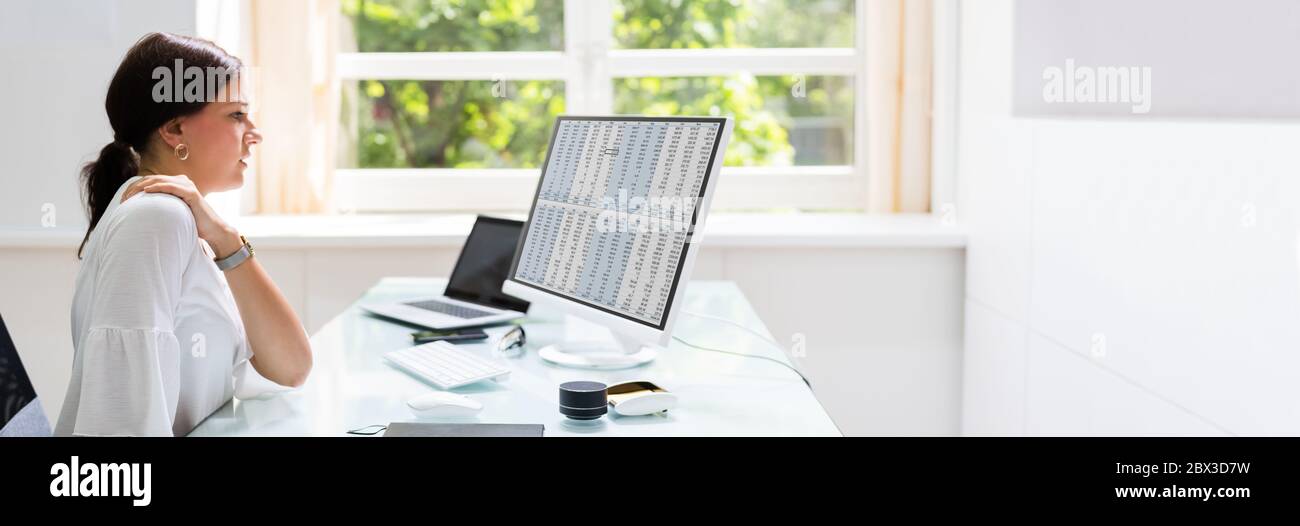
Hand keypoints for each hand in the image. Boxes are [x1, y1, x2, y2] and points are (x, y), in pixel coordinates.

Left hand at [122, 174, 242, 258]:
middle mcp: (182, 181)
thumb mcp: (174, 212)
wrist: (213, 231)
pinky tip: (146, 192)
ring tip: (130, 196)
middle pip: (152, 179)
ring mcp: (187, 186)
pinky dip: (158, 187)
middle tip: (122, 199)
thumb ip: (162, 206)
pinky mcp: (192, 193)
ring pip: (159, 181)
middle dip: (134, 188)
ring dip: (141, 187)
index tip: (123, 200)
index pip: (150, 181)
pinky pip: (171, 187)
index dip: (134, 188)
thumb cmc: (193, 224)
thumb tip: (141, 212)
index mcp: (176, 184)